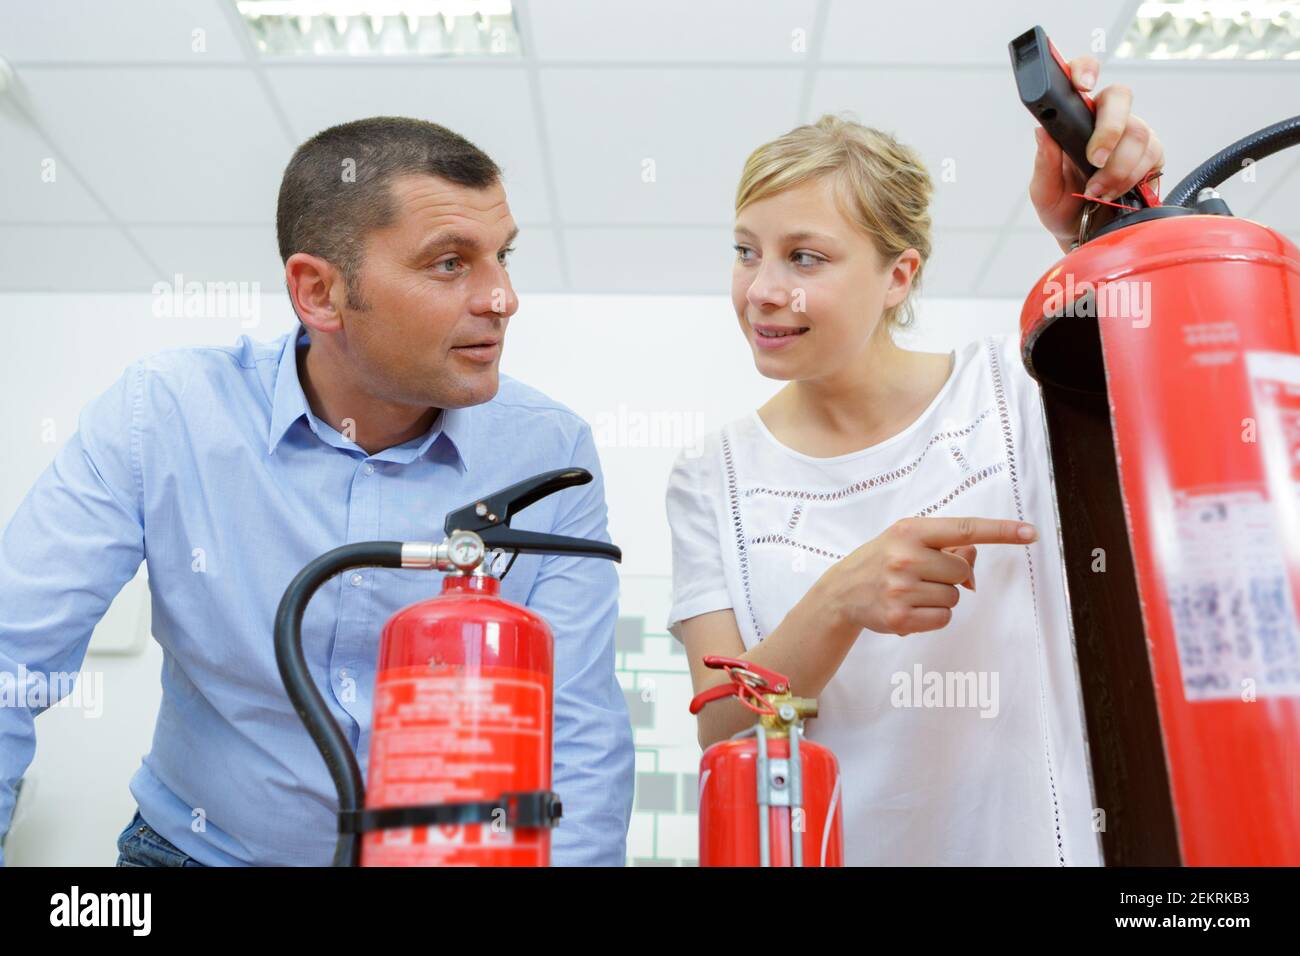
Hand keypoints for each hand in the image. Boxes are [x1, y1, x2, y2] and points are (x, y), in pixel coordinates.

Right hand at [818, 516, 1036, 636]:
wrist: (843, 591)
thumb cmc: (884, 560)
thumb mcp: (909, 540)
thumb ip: (946, 546)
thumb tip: (972, 568)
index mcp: (911, 531)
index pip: (964, 529)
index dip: (1000, 531)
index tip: (1030, 532)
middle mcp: (905, 557)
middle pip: (962, 571)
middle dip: (951, 575)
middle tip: (923, 574)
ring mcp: (901, 589)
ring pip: (955, 597)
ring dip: (941, 596)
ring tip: (913, 591)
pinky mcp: (900, 618)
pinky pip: (943, 618)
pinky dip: (934, 616)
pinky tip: (912, 608)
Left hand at [1029, 54, 1164, 252]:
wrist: (1086, 235)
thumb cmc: (1062, 208)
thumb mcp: (1043, 192)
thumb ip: (1044, 162)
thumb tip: (1042, 131)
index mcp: (1074, 118)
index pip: (1082, 75)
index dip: (1085, 70)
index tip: (1083, 86)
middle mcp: (1105, 120)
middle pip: (1120, 98)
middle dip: (1108, 130)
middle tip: (1093, 159)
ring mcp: (1131, 135)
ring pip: (1137, 133)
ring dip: (1117, 168)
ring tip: (1097, 192)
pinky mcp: (1152, 155)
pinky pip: (1152, 155)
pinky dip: (1131, 177)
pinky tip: (1115, 192)